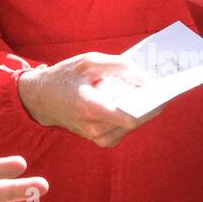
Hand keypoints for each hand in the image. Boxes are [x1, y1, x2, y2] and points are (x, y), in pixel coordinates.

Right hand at [18, 52, 164, 147]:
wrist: (40, 98)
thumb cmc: (63, 77)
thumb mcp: (88, 62)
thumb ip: (119, 67)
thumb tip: (146, 78)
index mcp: (90, 107)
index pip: (130, 117)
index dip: (150, 104)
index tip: (162, 90)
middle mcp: (94, 127)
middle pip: (136, 121)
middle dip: (150, 104)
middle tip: (162, 87)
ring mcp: (96, 136)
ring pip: (132, 126)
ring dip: (143, 110)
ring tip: (150, 93)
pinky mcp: (99, 139)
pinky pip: (124, 129)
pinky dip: (132, 116)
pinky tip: (134, 102)